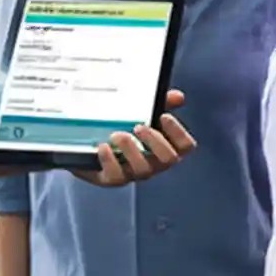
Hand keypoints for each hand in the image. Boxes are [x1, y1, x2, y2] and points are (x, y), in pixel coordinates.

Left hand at [72, 89, 195, 187]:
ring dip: (131, 149)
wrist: (89, 143)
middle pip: (169, 159)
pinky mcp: (112, 179)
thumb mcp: (141, 113)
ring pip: (143, 170)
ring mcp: (133, 173)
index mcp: (164, 146)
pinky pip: (116, 177)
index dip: (178, 132)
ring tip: (117, 134)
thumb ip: (159, 104)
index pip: (185, 146)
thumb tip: (178, 96)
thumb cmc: (123, 127)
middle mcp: (153, 163)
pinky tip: (103, 146)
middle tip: (139, 126)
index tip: (163, 116)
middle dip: (155, 141)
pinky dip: (110, 160)